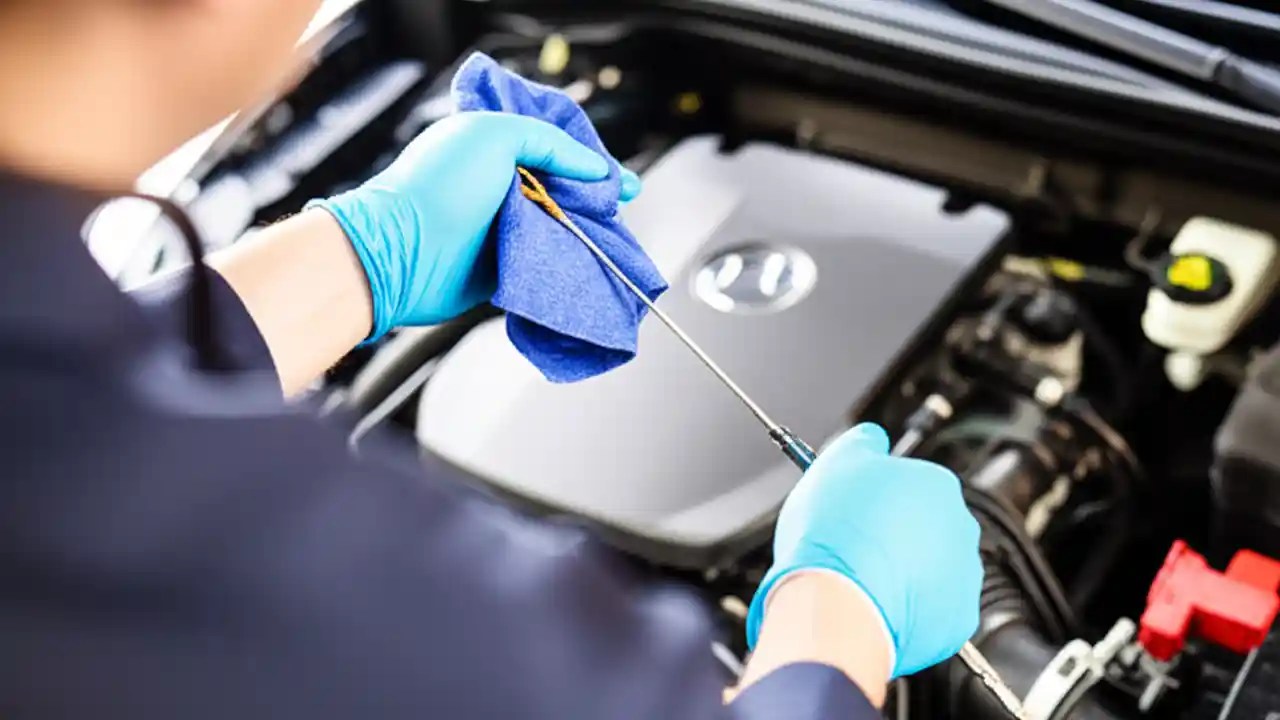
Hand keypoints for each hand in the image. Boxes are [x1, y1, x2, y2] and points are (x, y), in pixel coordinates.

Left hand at [309, 112, 641, 339]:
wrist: (402, 253)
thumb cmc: (437, 186)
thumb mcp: (493, 136)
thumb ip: (550, 142)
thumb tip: (595, 167)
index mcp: (493, 147)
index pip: (554, 146)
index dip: (590, 159)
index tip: (617, 177)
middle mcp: (499, 184)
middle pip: (563, 187)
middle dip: (596, 195)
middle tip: (624, 201)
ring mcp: (503, 227)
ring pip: (560, 225)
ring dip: (587, 229)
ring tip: (615, 232)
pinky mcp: (505, 266)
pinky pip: (547, 260)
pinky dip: (570, 260)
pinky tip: (594, 259)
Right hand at [746, 423, 981, 678]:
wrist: (838, 606)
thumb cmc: (834, 537)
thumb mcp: (834, 462)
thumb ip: (863, 441)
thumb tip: (872, 437)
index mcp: (937, 484)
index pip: (911, 484)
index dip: (878, 498)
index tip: (856, 510)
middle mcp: (961, 527)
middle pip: (925, 526)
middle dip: (896, 535)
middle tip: (857, 544)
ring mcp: (964, 576)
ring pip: (932, 568)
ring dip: (905, 571)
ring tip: (865, 579)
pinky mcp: (958, 620)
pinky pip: (933, 609)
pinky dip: (910, 608)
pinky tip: (880, 604)